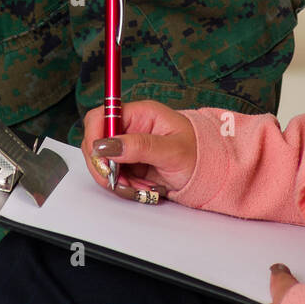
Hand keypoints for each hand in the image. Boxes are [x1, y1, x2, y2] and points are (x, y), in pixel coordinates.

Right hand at [82, 98, 197, 196]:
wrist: (209, 172)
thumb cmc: (198, 153)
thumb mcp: (171, 150)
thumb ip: (139, 146)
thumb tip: (106, 146)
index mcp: (139, 114)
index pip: (101, 117)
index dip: (94, 138)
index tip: (102, 160)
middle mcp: (130, 129)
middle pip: (96, 143)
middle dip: (105, 166)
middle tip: (119, 181)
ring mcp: (128, 148)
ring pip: (103, 164)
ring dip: (116, 180)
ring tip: (140, 187)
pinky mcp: (129, 165)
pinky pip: (114, 177)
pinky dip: (124, 187)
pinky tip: (141, 189)